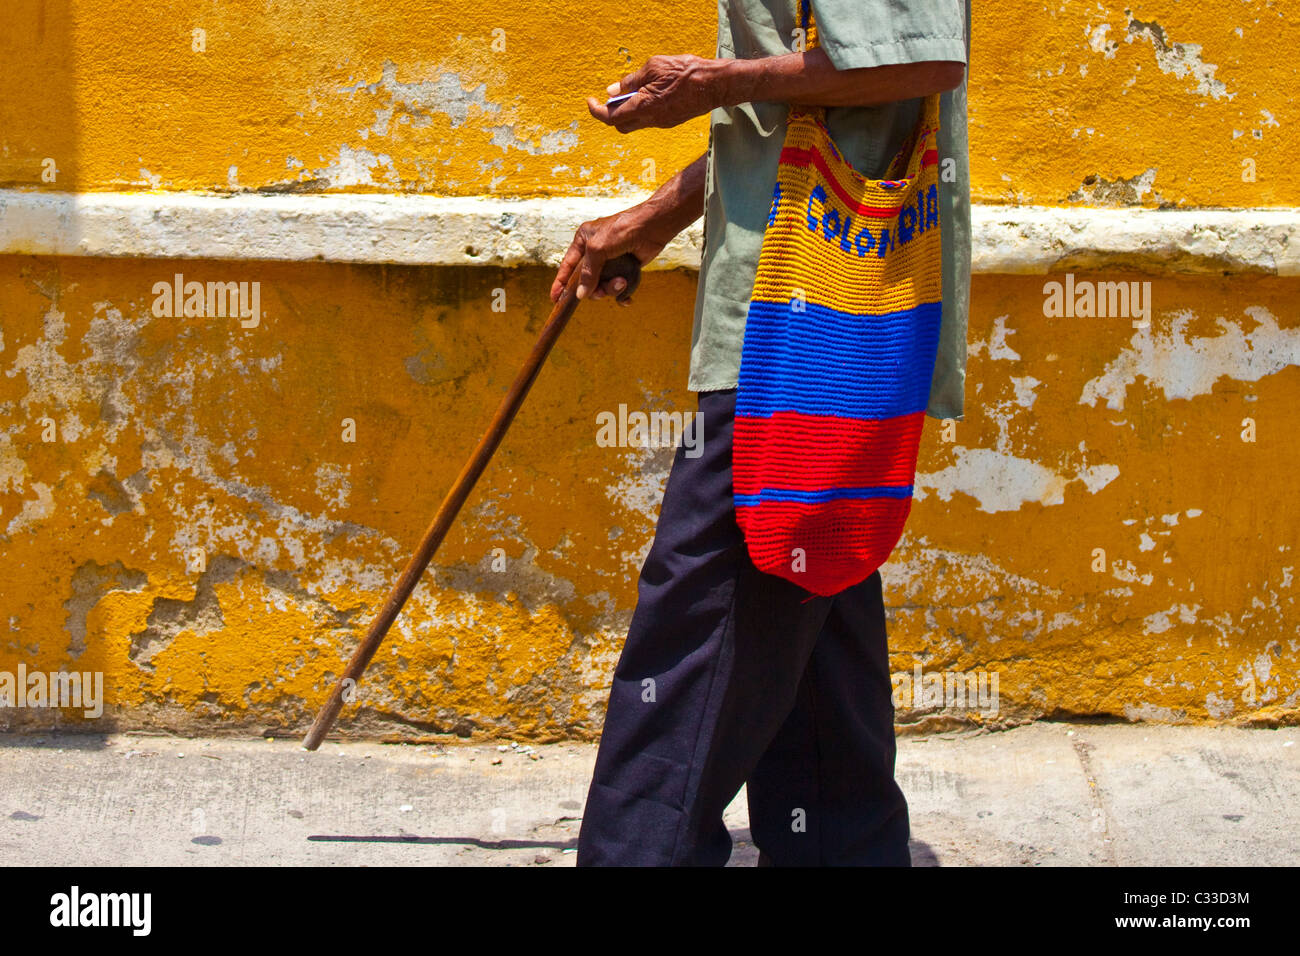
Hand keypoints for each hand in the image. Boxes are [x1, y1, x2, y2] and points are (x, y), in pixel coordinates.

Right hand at [550, 204, 676, 303]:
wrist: (652, 226)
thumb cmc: (622, 230)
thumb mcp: (598, 248)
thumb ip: (588, 272)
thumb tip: (580, 295)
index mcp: (583, 241)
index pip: (567, 266)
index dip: (560, 283)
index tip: (555, 299)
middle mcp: (595, 252)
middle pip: (587, 280)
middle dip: (595, 289)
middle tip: (602, 292)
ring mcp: (611, 262)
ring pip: (603, 286)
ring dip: (612, 289)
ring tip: (622, 283)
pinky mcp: (625, 269)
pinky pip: (618, 288)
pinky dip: (622, 295)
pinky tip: (627, 299)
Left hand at [586, 54, 728, 132]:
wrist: (714, 85)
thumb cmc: (685, 71)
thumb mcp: (654, 67)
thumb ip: (631, 80)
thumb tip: (612, 91)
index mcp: (644, 106)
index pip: (611, 117)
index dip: (596, 111)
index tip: (591, 101)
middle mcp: (651, 120)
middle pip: (621, 125)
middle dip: (612, 114)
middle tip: (612, 97)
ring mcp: (662, 123)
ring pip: (636, 122)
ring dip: (629, 110)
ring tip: (635, 90)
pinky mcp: (671, 122)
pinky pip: (650, 119)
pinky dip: (643, 109)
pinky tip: (651, 93)